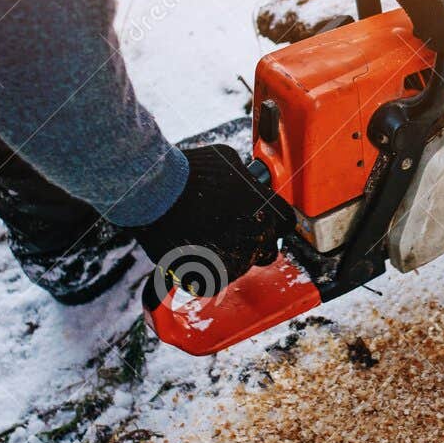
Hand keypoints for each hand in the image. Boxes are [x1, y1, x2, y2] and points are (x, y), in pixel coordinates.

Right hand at [127, 144, 279, 298]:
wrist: (158, 190)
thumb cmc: (192, 170)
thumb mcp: (230, 161)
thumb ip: (246, 179)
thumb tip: (247, 180)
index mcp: (268, 212)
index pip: (286, 223)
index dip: (274, 219)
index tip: (261, 217)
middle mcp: (256, 241)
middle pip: (268, 250)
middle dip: (255, 241)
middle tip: (233, 229)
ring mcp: (234, 263)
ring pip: (241, 267)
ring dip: (229, 255)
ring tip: (205, 237)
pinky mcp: (208, 277)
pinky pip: (215, 281)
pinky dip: (206, 272)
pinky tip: (196, 255)